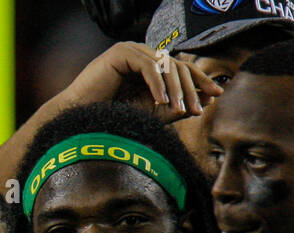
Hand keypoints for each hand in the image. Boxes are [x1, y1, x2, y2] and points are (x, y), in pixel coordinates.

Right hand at [64, 41, 220, 119]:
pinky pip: (148, 67)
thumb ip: (174, 106)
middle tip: (202, 106)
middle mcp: (141, 53)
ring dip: (176, 89)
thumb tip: (204, 102)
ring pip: (165, 65)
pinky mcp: (121, 53)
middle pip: (177, 64)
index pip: (180, 68)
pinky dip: (157, 85)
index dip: (199, 80)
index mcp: (148, 65)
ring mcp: (131, 50)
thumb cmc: (108, 118)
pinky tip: (161, 101)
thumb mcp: (149, 112)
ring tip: (181, 109)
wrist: (78, 119)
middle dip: (192, 86)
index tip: (216, 95)